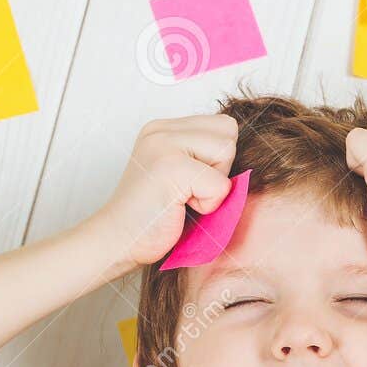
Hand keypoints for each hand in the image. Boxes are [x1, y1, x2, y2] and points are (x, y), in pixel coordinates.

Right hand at [87, 114, 237, 270]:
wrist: (116, 242)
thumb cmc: (152, 219)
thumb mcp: (180, 176)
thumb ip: (203, 157)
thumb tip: (249, 155)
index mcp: (164, 128)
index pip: (222, 124)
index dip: (218, 160)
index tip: (191, 182)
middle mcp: (161, 129)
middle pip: (228, 132)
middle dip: (219, 169)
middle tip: (187, 191)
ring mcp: (163, 144)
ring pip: (226, 152)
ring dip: (213, 186)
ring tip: (182, 198)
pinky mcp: (170, 166)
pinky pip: (220, 184)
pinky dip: (207, 205)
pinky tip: (178, 209)